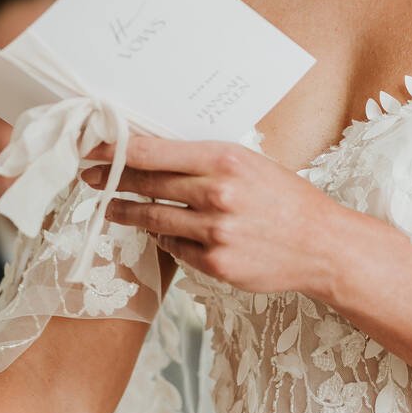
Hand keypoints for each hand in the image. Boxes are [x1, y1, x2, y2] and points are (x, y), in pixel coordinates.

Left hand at [84, 136, 346, 297]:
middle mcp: (217, 193)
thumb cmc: (286, 199)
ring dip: (127, 211)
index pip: (155, 151)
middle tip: (90, 177)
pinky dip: (163, 238)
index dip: (117, 151)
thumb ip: (206, 160)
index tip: (94, 149)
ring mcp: (214, 231)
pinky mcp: (214, 263)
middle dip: (113, 179)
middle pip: (147, 184)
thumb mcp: (251, 164)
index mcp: (225, 159)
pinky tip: (157, 231)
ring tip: (110, 206)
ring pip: (153, 218)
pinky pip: (174, 248)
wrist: (321, 244)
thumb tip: (156, 153)